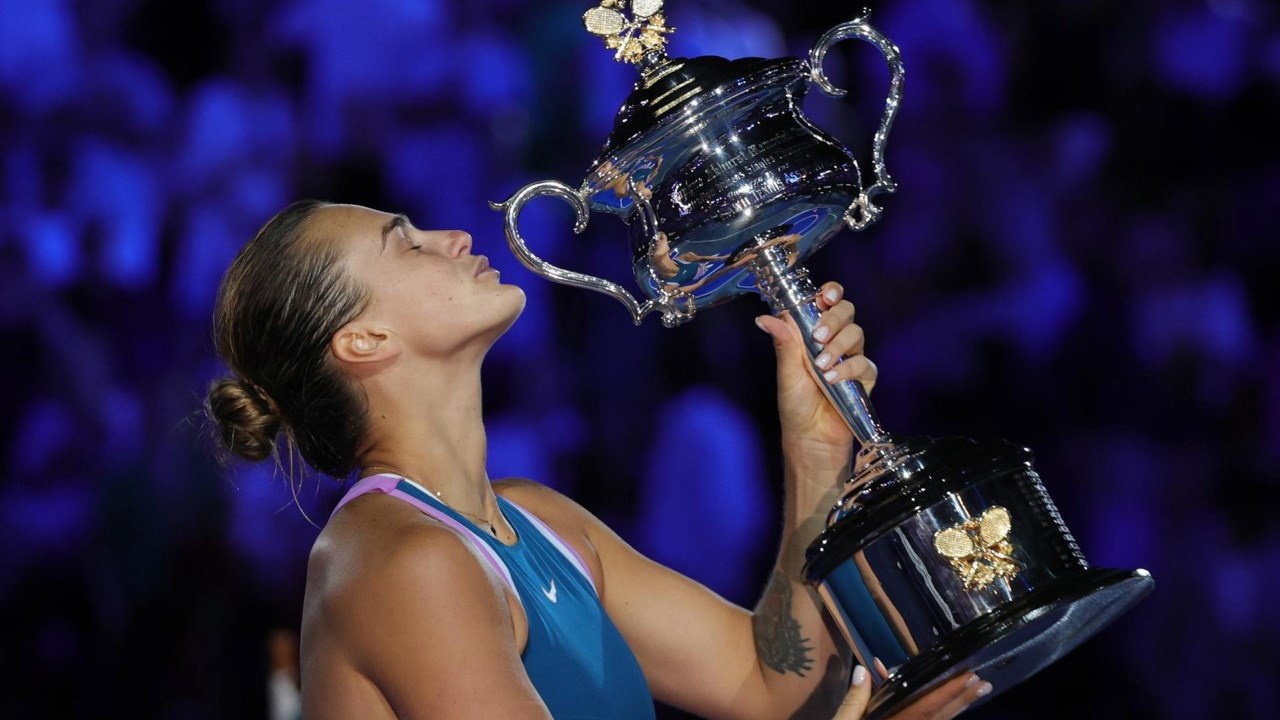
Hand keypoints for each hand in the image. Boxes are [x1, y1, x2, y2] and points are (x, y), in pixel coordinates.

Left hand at [756, 281, 876, 456]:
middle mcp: (835, 340)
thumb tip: (764, 318)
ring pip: (856, 334)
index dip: (830, 293)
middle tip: (817, 337)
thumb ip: (784, 343)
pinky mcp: (864, 377)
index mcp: (814, 333)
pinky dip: (847, 369)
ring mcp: (851, 357)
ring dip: (838, 346)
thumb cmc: (795, 404)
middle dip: (834, 319)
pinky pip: (864, 363)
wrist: (810, 437)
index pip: (827, 302)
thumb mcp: (786, 372)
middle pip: (846, 311)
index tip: (826, 296)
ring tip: (820, 366)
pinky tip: (831, 379)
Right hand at [834, 667, 990, 719]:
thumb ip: (854, 701)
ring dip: (954, 710)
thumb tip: (865, 670)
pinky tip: (947, 710)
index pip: (925, 709)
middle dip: (960, 701)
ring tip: (972, 694)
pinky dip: (938, 718)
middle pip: (938, 719)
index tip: (969, 679)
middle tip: (983, 684)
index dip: (948, 693)